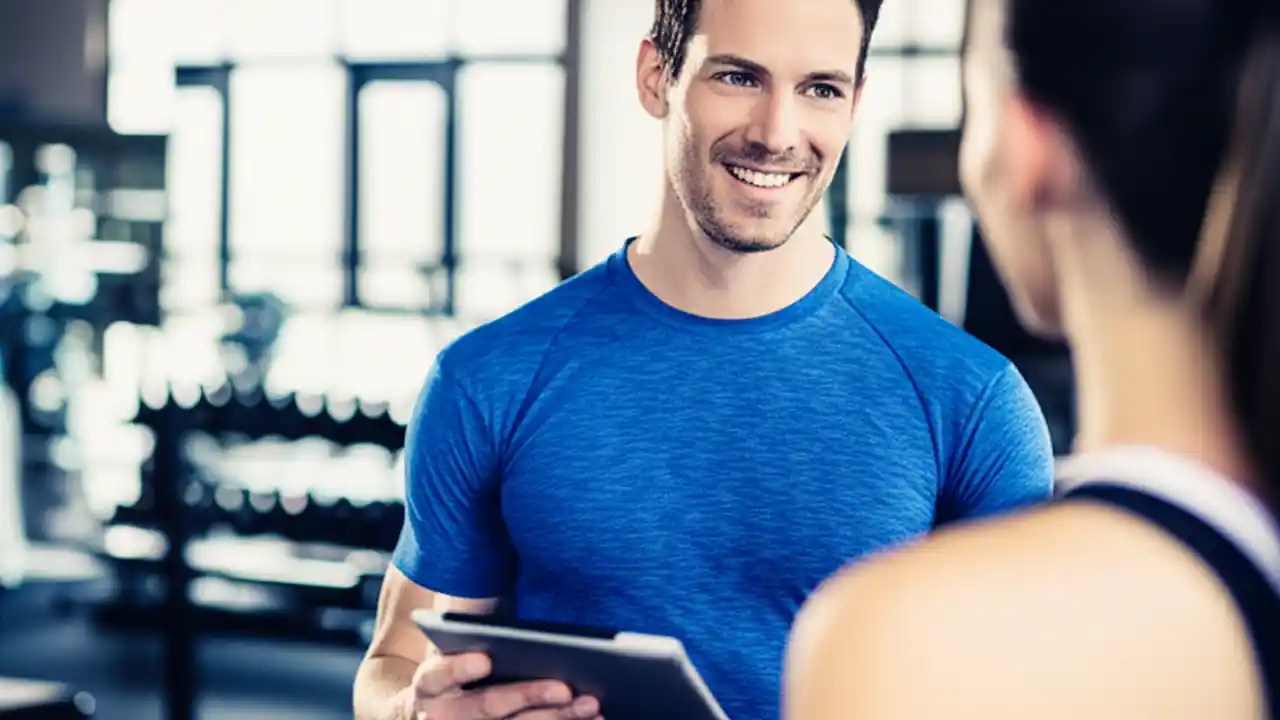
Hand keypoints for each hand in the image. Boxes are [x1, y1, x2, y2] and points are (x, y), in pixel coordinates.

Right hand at [410, 651, 601, 719]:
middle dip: (527, 696)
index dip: (458, 670)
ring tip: (590, 704)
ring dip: (556, 718)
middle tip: (564, 687)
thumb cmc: (460, 664)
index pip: (437, 676)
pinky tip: (594, 717)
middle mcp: (444, 716)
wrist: (441, 704)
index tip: (484, 659)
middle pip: (487, 708)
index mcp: (430, 684)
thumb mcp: (456, 646)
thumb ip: (476, 632)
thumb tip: (515, 606)